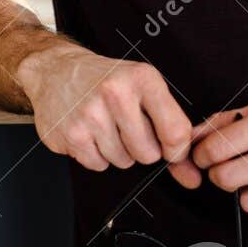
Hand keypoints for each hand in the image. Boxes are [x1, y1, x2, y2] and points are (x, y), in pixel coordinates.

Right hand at [16, 42, 198, 183]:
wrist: (56, 70)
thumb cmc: (106, 80)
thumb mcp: (144, 87)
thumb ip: (172, 129)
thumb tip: (190, 176)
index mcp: (142, 79)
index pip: (175, 131)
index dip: (176, 149)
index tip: (170, 147)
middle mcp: (116, 94)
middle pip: (148, 154)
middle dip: (142, 148)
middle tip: (127, 126)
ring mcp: (91, 115)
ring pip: (123, 161)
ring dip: (118, 151)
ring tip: (106, 125)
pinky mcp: (72, 134)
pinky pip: (98, 165)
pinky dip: (96, 155)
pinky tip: (90, 132)